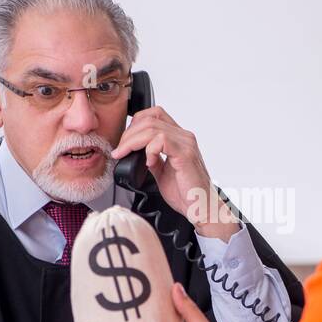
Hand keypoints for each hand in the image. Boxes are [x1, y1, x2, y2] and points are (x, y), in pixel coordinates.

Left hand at [111, 105, 238, 239]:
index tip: (124, 142)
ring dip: (132, 141)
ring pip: (152, 128)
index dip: (134, 124)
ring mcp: (186, 144)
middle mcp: (184, 137)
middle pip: (150, 119)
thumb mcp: (161, 172)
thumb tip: (134, 153)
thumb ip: (151, 159)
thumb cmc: (186, 193)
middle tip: (120, 151)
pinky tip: (148, 163)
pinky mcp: (185, 154)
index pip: (154, 114)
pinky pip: (161, 140)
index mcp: (178, 138)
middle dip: (128, 134)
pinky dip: (149, 150)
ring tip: (126, 155)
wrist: (200, 207)